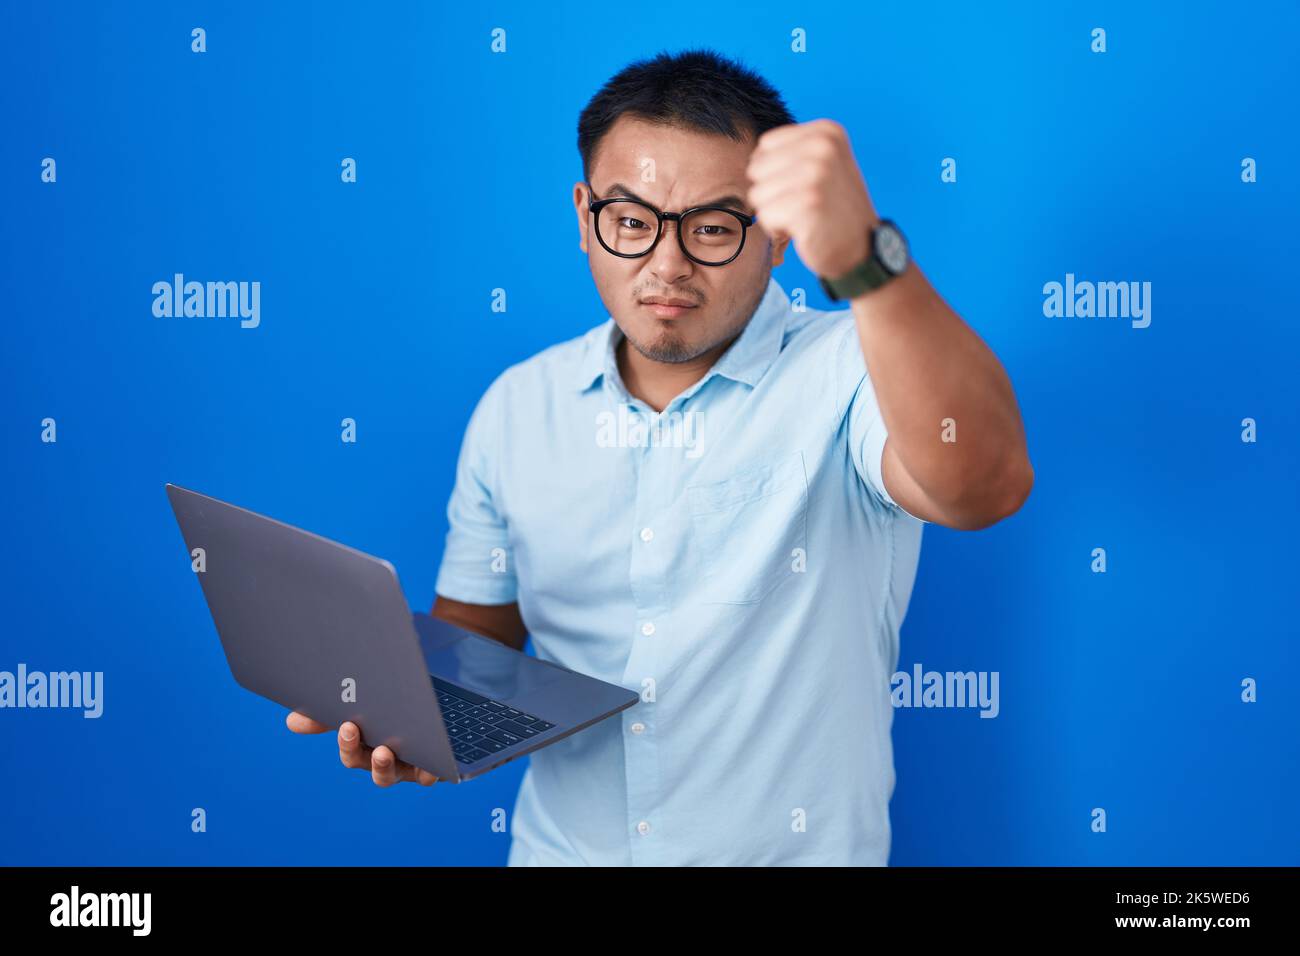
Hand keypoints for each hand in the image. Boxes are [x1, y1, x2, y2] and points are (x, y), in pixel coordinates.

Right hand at [286, 711, 440, 786]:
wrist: (443, 709)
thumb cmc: (397, 709)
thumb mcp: (368, 705)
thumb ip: (332, 713)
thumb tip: (291, 721)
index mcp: (368, 746)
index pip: (351, 752)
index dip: (347, 742)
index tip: (346, 724)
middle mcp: (386, 760)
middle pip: (367, 764)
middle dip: (356, 750)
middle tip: (352, 730)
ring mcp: (409, 765)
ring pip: (391, 774)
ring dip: (383, 765)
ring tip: (383, 751)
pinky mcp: (435, 766)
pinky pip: (432, 774)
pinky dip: (429, 772)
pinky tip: (429, 764)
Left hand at [745, 118, 878, 277]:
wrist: (862, 249)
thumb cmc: (834, 209)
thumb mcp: (824, 164)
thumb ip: (794, 151)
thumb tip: (753, 158)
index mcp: (827, 132)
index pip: (766, 146)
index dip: (773, 173)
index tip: (802, 187)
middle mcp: (823, 148)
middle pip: (757, 170)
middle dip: (772, 193)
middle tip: (803, 205)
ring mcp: (817, 176)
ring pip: (758, 194)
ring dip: (775, 212)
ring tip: (804, 217)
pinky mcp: (808, 205)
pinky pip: (765, 216)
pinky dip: (777, 229)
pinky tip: (803, 230)